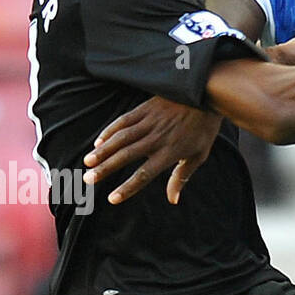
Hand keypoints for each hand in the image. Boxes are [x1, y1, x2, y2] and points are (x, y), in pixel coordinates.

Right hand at [84, 97, 220, 205]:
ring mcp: (149, 122)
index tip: (112, 198)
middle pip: (126, 156)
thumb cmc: (204, 128)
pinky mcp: (145, 109)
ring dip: (102, 151)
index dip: (128, 188)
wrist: (206, 95)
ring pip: (120, 138)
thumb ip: (182, 177)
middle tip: (88, 180)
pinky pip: (123, 121)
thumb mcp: (199, 155)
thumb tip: (172, 200)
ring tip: (88, 162)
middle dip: (106, 169)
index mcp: (170, 152)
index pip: (144, 174)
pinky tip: (99, 141)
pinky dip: (109, 131)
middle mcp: (156, 138)